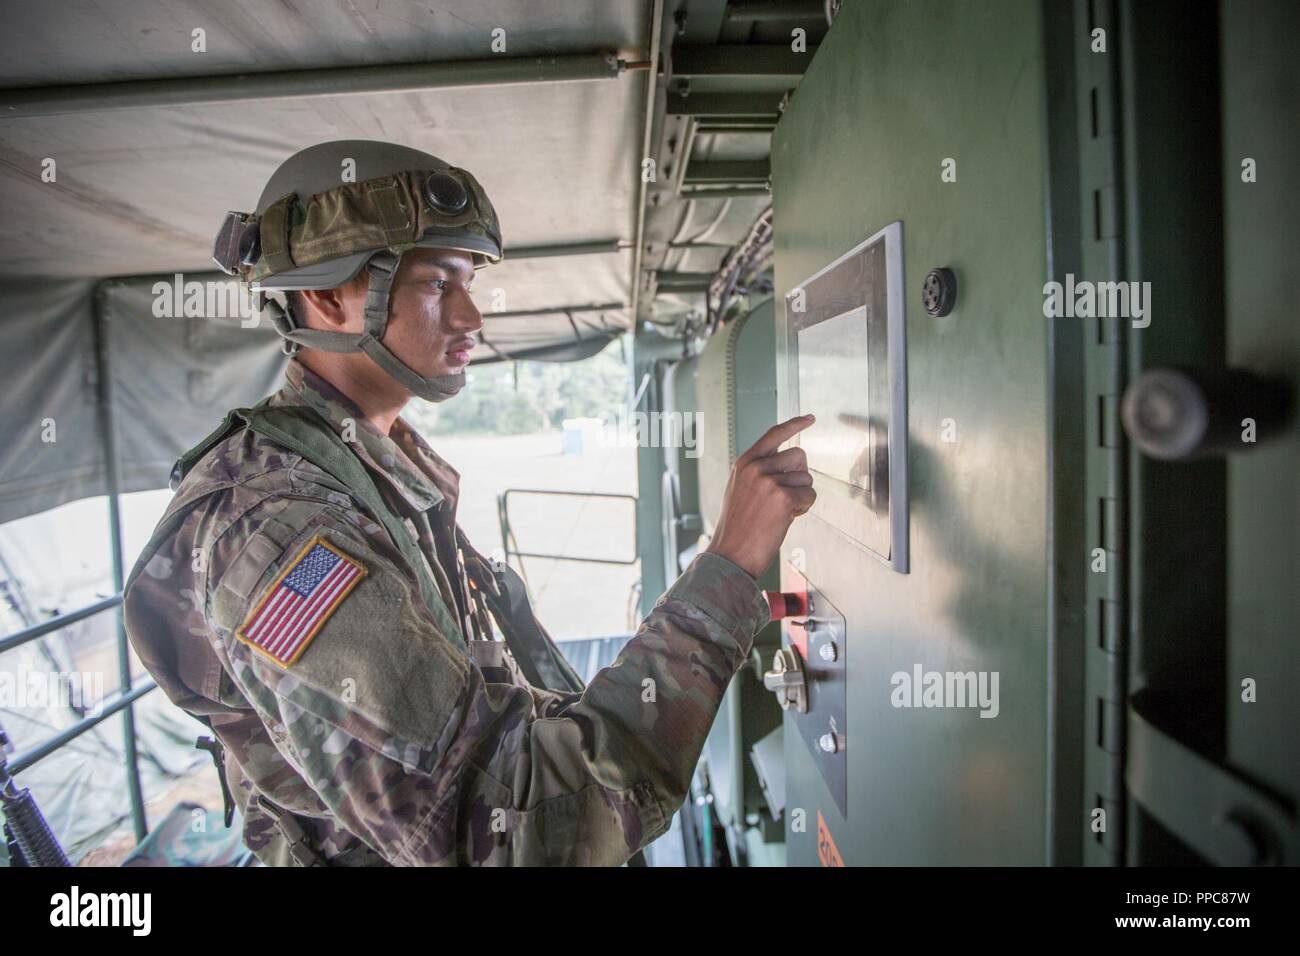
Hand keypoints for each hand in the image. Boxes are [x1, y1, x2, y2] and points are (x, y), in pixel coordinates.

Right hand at [705, 415, 816, 578]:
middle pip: (798, 456)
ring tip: (779, 512)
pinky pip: (810, 496)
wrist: (730, 554)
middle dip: (799, 476)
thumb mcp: (739, 489)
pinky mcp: (783, 498)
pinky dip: (804, 509)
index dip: (794, 424)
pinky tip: (785, 519)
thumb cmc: (737, 528)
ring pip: (806, 478)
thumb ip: (759, 472)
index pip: (774, 435)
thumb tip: (790, 464)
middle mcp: (756, 468)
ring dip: (801, 496)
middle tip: (785, 497)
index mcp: (744, 463)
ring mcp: (769, 481)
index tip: (810, 418)